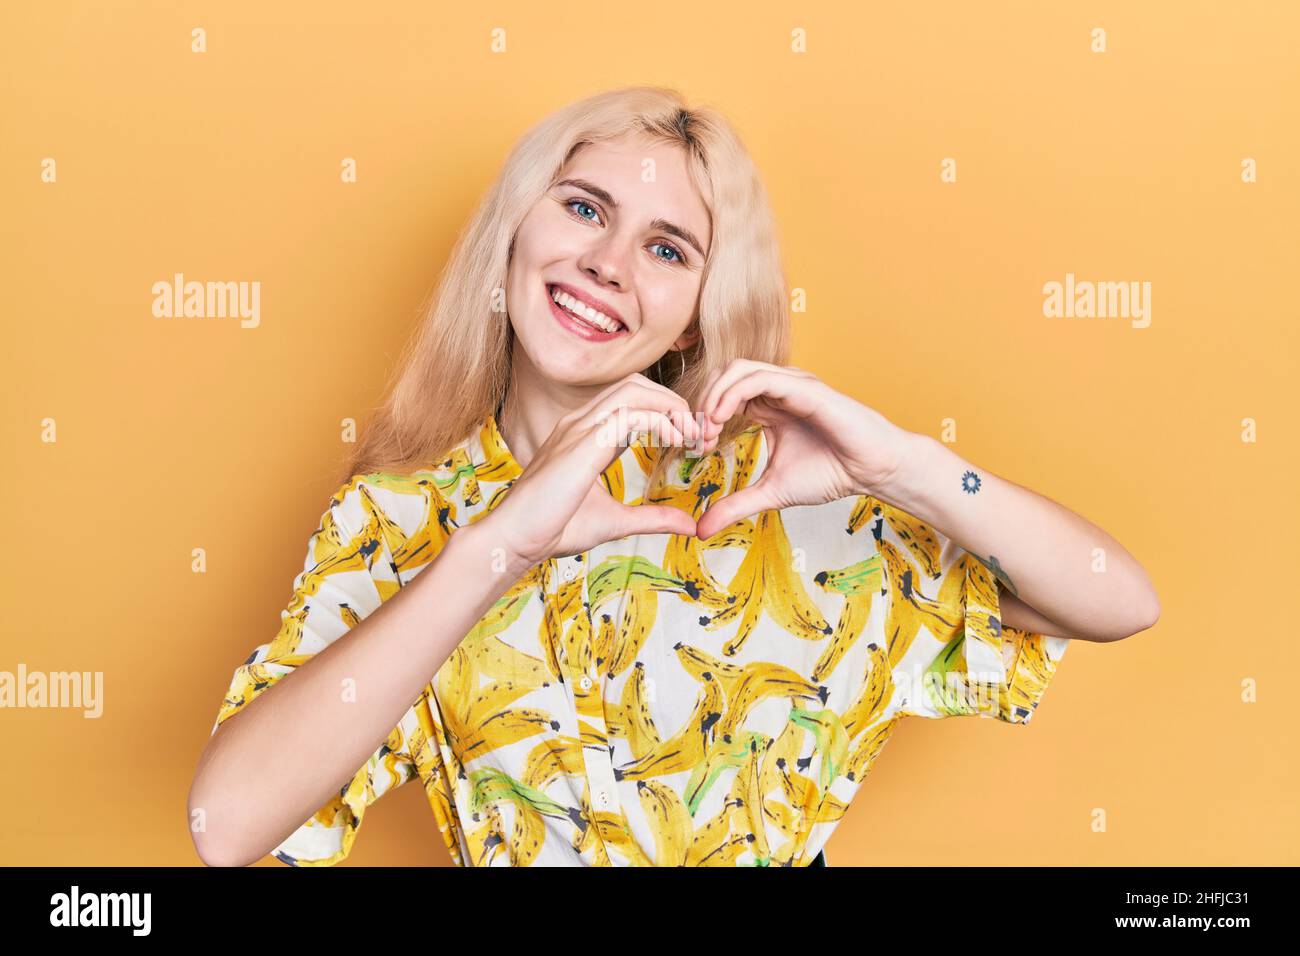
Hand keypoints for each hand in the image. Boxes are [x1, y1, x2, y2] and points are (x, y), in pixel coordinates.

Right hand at [483, 373, 702, 566]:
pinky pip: (628, 414)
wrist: (516, 539)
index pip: (630, 401)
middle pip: (635, 385)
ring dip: (669, 406)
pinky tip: (675, 441)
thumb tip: (689, 525)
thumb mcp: (616, 521)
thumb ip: (653, 518)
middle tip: (698, 432)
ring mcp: (578, 429)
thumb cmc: (555, 529)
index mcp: (585, 435)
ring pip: (633, 390)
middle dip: (672, 401)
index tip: (690, 439)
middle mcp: (580, 423)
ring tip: (691, 433)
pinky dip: (660, 421)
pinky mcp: (581, 444)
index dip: (666, 412)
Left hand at [692, 359, 913, 540]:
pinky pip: (758, 378)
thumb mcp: (771, 492)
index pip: (722, 394)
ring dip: (713, 396)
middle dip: (702, 403)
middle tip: (698, 437)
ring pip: (737, 369)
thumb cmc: (831, 474)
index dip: (704, 417)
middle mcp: (777, 389)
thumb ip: (736, 505)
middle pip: (722, 375)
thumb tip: (701, 530)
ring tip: (708, 427)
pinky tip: (722, 418)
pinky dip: (732, 393)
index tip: (699, 448)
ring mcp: (790, 384)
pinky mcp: (803, 387)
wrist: (873, 470)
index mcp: (768, 406)